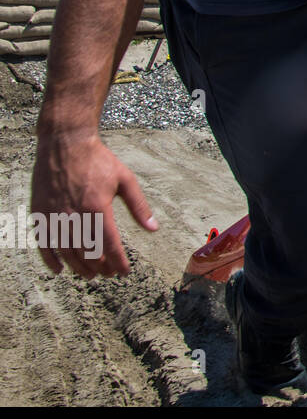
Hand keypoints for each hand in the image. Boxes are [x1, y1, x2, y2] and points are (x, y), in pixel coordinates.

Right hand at [30, 132, 158, 277]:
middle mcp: (74, 215)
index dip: (118, 262)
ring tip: (90, 275)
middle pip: (87, 252)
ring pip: (67, 252)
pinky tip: (59, 270)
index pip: (109, 245)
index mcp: (97, 208)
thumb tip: (154, 229)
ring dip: (79, 267)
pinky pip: (43, 243)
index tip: (124, 272)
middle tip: (108, 274)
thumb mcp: (125, 180)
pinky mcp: (40, 213)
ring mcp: (55, 215)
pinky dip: (50, 259)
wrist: (65, 144)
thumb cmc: (98, 160)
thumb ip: (139, 206)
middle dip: (100, 267)